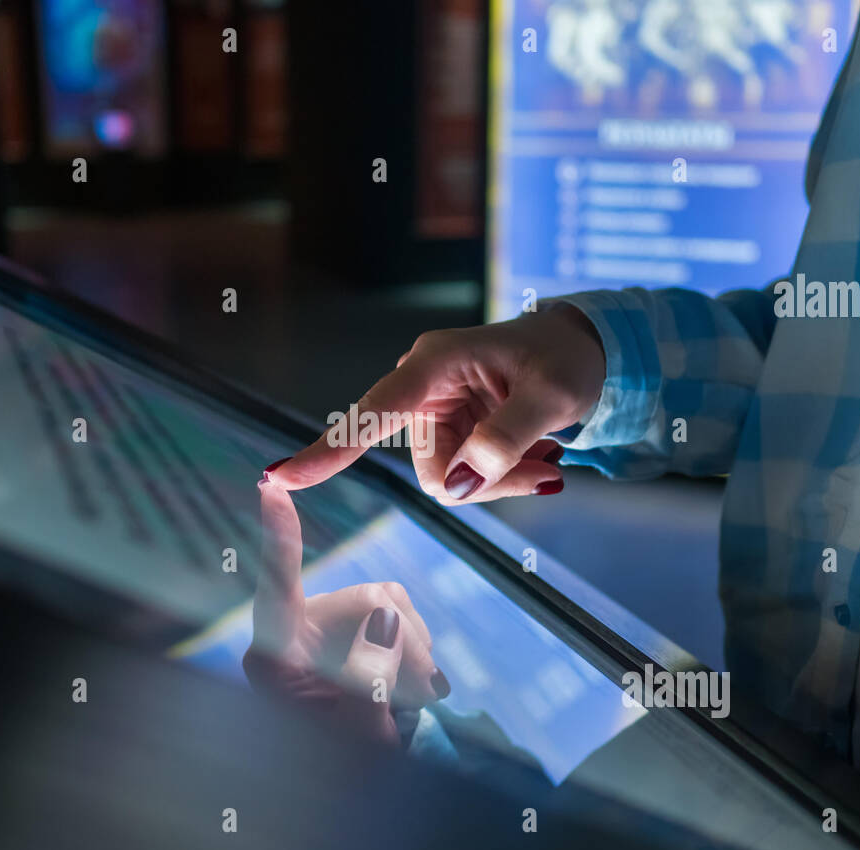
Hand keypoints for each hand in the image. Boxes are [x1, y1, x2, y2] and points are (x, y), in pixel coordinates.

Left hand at [244, 478, 449, 745]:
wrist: (360, 784)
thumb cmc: (346, 762)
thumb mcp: (360, 731)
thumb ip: (371, 678)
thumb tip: (388, 616)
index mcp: (276, 658)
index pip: (276, 591)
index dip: (277, 541)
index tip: (271, 488)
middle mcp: (295, 629)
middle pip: (364, 600)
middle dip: (403, 645)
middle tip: (419, 695)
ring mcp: (326, 621)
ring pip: (388, 601)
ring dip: (414, 649)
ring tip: (412, 698)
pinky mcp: (357, 620)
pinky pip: (401, 608)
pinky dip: (417, 644)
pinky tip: (414, 682)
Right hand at [265, 303, 604, 503]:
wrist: (581, 353)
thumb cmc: (566, 360)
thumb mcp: (553, 396)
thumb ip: (506, 439)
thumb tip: (460, 485)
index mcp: (434, 364)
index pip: (372, 413)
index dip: (327, 449)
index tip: (278, 476)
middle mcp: (422, 388)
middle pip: (435, 471)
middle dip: (490, 482)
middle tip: (546, 470)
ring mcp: (432, 413)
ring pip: (451, 483)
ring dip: (501, 482)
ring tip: (545, 455)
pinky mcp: (445, 431)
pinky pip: (464, 479)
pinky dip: (502, 478)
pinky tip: (535, 453)